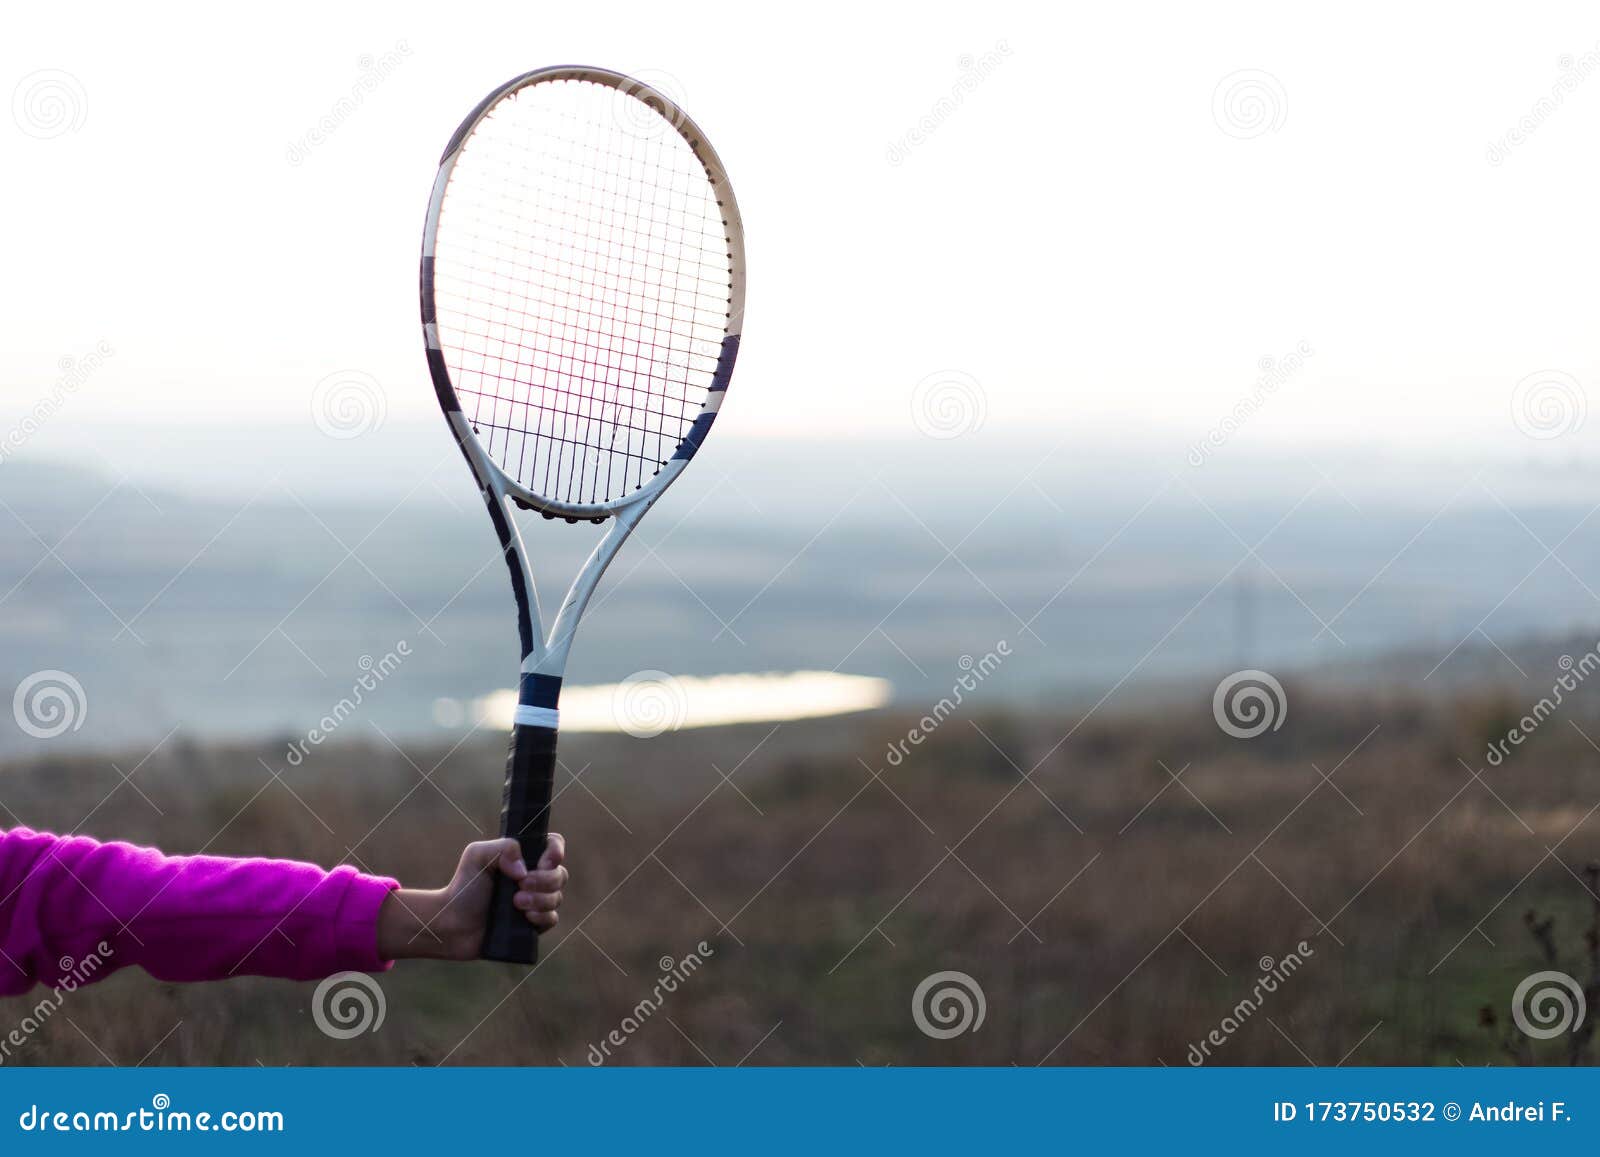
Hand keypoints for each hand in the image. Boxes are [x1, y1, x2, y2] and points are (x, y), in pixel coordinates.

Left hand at [376, 834, 567, 960]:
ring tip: (516, 903)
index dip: (556, 852)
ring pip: (557, 897)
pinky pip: (552, 918)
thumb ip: (503, 848)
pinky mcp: (533, 924)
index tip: (543, 862)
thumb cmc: (464, 887)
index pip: (553, 845)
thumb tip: (524, 869)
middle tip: (520, 885)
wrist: (453, 923)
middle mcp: (533, 877)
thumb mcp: (477, 856)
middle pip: (560, 874)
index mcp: (523, 857)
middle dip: (544, 880)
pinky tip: (525, 917)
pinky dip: (542, 916)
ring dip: (540, 899)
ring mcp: (535, 901)